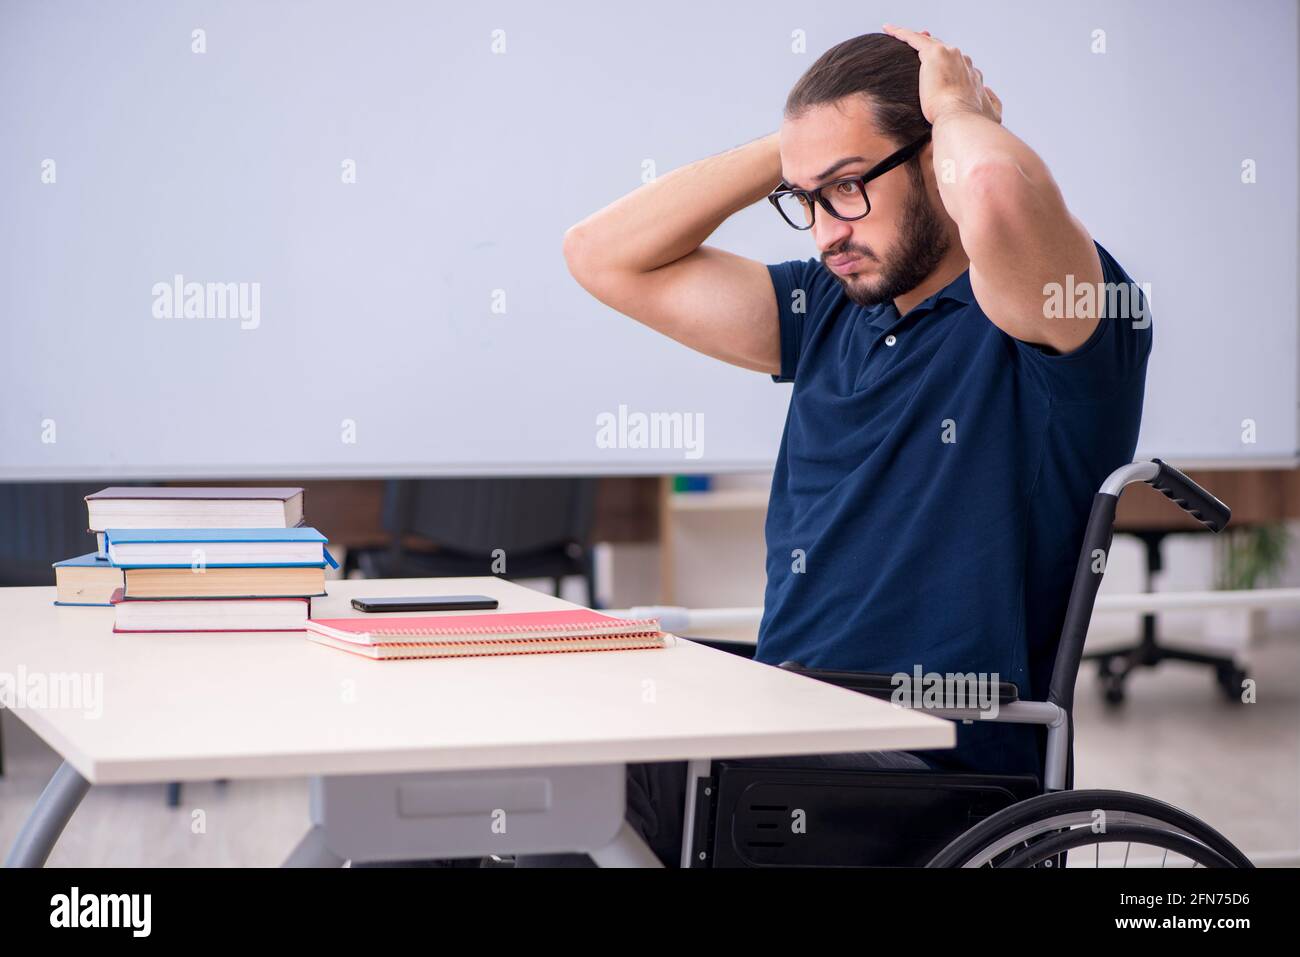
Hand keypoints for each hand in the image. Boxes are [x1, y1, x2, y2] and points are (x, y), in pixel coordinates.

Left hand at [882, 24, 1001, 124]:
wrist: (961, 121)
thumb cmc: (973, 123)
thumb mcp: (992, 114)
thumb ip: (993, 102)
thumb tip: (989, 93)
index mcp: (973, 74)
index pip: (957, 65)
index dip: (945, 64)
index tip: (935, 68)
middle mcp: (963, 60)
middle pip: (942, 50)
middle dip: (930, 49)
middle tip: (915, 47)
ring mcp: (949, 55)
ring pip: (927, 42)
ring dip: (913, 38)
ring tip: (897, 35)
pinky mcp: (933, 54)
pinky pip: (913, 38)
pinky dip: (900, 33)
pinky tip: (888, 29)